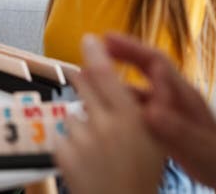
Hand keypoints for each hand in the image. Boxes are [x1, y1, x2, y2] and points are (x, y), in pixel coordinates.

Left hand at [55, 35, 164, 193]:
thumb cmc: (141, 176)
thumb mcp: (153, 140)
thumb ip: (139, 108)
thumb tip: (124, 81)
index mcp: (130, 119)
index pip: (106, 74)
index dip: (95, 53)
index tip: (89, 39)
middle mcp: (103, 124)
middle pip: (84, 86)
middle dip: (83, 81)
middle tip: (86, 83)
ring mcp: (80, 139)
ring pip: (73, 114)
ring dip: (81, 122)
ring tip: (97, 146)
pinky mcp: (62, 153)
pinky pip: (61, 134)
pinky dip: (70, 142)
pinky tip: (85, 158)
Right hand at [104, 33, 215, 193]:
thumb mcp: (198, 145)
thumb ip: (176, 128)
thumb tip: (149, 112)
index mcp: (183, 95)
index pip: (156, 62)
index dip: (132, 48)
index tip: (107, 39)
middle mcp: (174, 97)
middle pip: (146, 67)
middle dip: (122, 55)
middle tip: (95, 48)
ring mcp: (168, 110)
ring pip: (139, 90)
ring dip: (117, 82)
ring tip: (91, 79)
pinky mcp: (163, 126)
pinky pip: (138, 109)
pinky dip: (121, 105)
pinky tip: (106, 110)